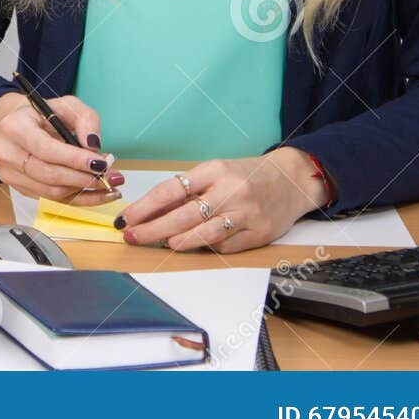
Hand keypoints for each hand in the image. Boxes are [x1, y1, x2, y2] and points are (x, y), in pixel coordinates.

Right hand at [0, 91, 123, 203]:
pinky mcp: (18, 188)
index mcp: (14, 127)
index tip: (100, 163)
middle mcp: (6, 152)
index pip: (45, 149)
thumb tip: (94, 146)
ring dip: (82, 191)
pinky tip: (96, 194)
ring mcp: (9, 174)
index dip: (74, 159)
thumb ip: (85, 119)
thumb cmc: (41, 114)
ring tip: (107, 184)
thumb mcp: (65, 105)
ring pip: (50, 191)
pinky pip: (51, 199)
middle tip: (109, 176)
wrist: (14, 125)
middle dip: (82, 178)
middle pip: (48, 174)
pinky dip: (76, 198)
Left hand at [117, 149, 328, 252]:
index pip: (171, 190)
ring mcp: (246, 214)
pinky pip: (224, 247)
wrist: (291, 180)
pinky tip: (196, 245)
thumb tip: (151, 212)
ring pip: (203, 235)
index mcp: (214, 170)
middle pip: (183, 216)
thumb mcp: (216, 172)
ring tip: (162, 243)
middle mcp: (231, 191)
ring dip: (177, 242)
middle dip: (153, 230)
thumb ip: (189, 190)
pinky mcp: (258, 234)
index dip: (145, 207)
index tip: (127, 219)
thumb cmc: (246, 176)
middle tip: (133, 237)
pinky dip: (206, 248)